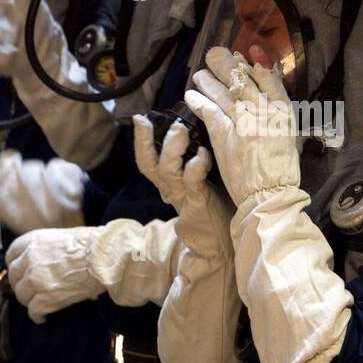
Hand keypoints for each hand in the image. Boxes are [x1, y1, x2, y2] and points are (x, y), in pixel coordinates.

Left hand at [5, 227, 104, 323]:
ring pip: (22, 296)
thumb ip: (44, 248)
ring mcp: (35, 280)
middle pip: (14, 277)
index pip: (11, 255)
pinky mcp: (45, 299)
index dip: (16, 266)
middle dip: (21, 284)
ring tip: (39, 304)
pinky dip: (38, 316)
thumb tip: (43, 260)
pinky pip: (33, 311)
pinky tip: (43, 316)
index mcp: (32, 242)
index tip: (20, 272)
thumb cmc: (90, 245)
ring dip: (29, 301)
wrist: (103, 259)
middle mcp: (29, 260)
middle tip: (30, 290)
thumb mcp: (60, 237)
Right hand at [133, 115, 232, 260]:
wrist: (223, 244)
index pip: (148, 160)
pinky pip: (192, 181)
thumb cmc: (217, 208)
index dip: (141, 140)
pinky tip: (203, 154)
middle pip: (149, 164)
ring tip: (181, 130)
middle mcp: (171, 189)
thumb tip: (199, 134)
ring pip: (167, 170)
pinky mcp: (198, 203)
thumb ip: (195, 162)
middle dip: (146, 141)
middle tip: (152, 121)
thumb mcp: (201, 182)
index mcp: (169, 183)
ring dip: (172, 148)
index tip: (140, 118)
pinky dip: (196, 165)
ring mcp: (183, 196)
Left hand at [182, 47, 299, 207]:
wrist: (269, 195)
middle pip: (243, 79)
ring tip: (199, 74)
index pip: (269, 79)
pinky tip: (191, 95)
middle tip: (215, 55)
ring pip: (224, 91)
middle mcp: (264, 112)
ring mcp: (244, 122)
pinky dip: (199, 101)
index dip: (256, 63)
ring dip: (209, 80)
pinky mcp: (225, 135)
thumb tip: (264, 96)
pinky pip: (209, 111)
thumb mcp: (287, 137)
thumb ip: (276, 116)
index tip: (247, 51)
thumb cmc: (280, 171)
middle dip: (227, 64)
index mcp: (283, 113)